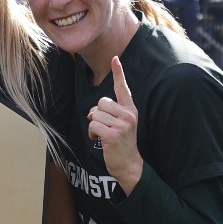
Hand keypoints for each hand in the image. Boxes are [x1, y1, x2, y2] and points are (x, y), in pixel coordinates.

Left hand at [88, 57, 142, 189]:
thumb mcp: (121, 124)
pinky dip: (92, 133)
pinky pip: (93, 126)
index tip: (115, 58)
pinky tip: (99, 140)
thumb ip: (109, 113)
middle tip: (103, 126)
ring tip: (103, 135)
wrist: (129, 165)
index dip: (118, 73)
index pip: (123, 88)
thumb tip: (91, 112)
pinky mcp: (112, 135)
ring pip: (95, 114)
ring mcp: (121, 125)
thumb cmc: (122, 143)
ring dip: (94, 125)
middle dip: (97, 114)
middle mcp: (128, 115)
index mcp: (130, 110)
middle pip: (101, 102)